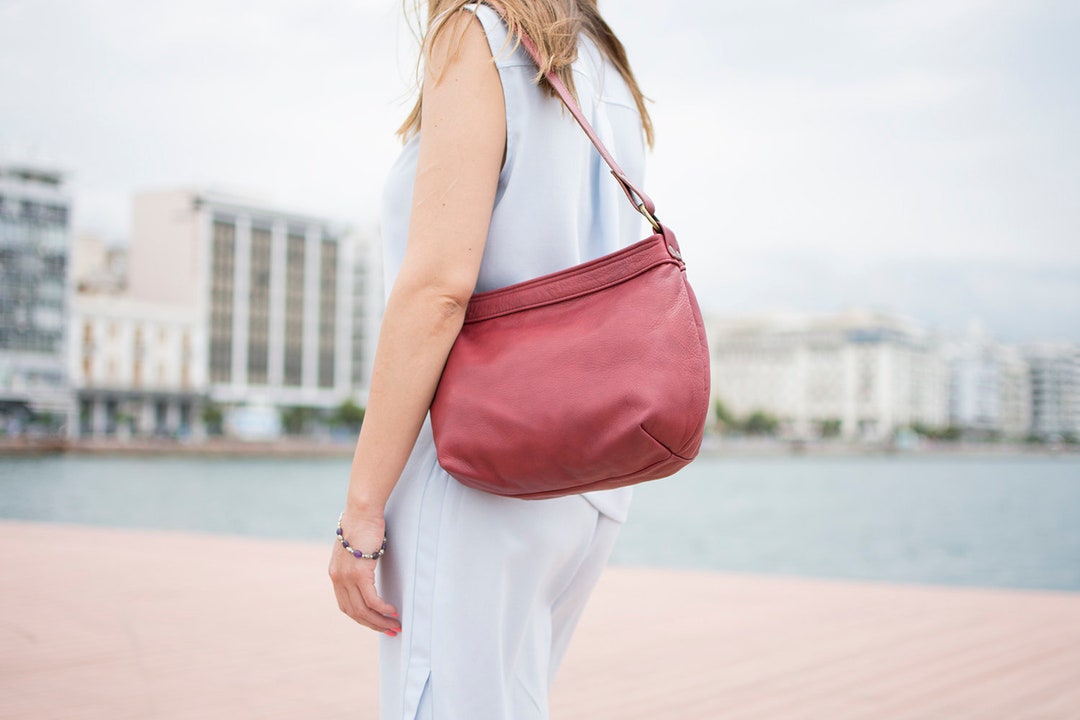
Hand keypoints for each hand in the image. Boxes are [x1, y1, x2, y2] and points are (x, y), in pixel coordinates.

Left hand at [328, 510, 400, 635]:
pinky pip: (372, 599)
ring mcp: (347, 577)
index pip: (347, 606)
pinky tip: (393, 611)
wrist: (361, 511)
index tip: (377, 624)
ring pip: (363, 610)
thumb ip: (358, 561)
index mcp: (336, 575)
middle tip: (391, 631)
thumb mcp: (356, 548)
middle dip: (373, 625)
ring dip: (380, 621)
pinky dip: (382, 609)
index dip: (362, 618)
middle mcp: (338, 579)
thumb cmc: (363, 525)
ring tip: (395, 626)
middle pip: (354, 612)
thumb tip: (369, 568)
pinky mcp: (359, 573)